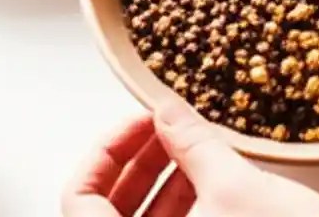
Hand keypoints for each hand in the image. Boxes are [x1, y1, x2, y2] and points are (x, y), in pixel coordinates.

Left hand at [62, 96, 318, 216]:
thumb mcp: (240, 187)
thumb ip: (194, 144)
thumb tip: (168, 112)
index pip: (79, 201)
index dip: (106, 152)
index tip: (141, 122)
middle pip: (108, 215)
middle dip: (138, 165)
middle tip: (167, 131)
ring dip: (163, 189)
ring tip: (196, 153)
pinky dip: (187, 215)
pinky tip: (213, 187)